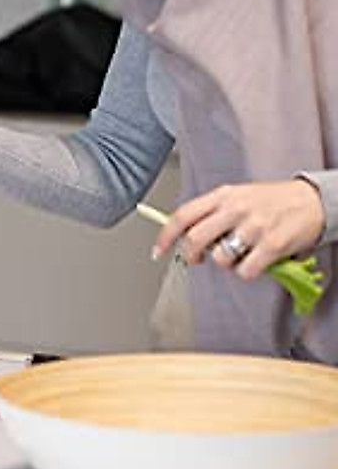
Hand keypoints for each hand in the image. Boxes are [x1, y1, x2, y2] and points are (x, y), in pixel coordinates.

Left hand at [152, 179, 324, 280]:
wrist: (311, 201)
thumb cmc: (271, 200)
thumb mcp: (236, 196)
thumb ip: (212, 212)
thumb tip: (188, 236)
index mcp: (222, 195)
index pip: (183, 215)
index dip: (166, 235)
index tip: (157, 250)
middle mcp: (235, 209)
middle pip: (196, 238)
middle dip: (190, 255)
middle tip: (195, 259)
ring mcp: (253, 227)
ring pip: (220, 258)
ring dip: (225, 263)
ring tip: (238, 254)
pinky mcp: (272, 245)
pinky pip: (246, 270)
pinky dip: (246, 272)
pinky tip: (254, 262)